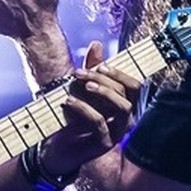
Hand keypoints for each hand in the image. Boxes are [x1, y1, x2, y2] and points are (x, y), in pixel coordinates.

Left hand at [42, 42, 139, 175]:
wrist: (55, 146)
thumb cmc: (71, 117)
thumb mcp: (80, 90)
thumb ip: (91, 69)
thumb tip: (96, 43)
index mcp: (123, 105)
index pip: (135, 86)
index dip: (119, 73)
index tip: (99, 65)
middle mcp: (126, 119)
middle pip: (127, 93)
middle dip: (104, 79)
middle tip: (79, 73)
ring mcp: (117, 133)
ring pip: (124, 107)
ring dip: (103, 92)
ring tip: (83, 85)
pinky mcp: (104, 144)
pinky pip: (100, 123)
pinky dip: (84, 109)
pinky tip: (68, 102)